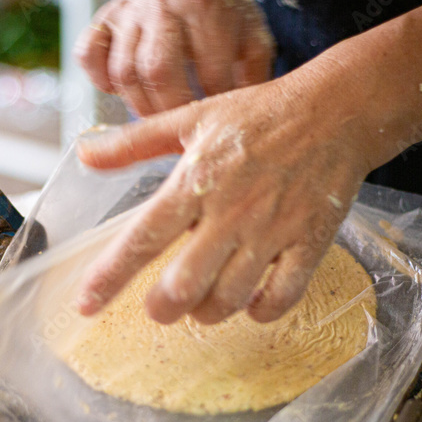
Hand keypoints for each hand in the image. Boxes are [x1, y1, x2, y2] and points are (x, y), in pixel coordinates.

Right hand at [73, 0, 274, 115]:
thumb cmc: (218, 8)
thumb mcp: (251, 32)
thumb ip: (254, 73)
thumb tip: (245, 119)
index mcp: (205, 7)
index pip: (209, 72)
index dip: (211, 105)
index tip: (213, 121)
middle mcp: (163, 7)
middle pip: (157, 72)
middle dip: (169, 110)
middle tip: (178, 128)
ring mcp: (129, 14)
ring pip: (123, 71)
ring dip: (139, 104)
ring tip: (156, 117)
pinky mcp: (103, 20)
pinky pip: (89, 55)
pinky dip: (100, 81)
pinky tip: (120, 90)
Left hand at [75, 64, 388, 324]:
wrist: (337, 109)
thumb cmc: (259, 113)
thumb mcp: (192, 117)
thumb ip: (135, 143)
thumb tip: (84, 155)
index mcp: (195, 180)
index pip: (142, 237)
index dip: (109, 277)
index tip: (85, 305)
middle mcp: (230, 211)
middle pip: (184, 285)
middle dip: (162, 308)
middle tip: (159, 307)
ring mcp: (272, 231)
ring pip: (229, 298)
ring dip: (207, 312)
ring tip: (201, 305)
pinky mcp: (309, 243)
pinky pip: (281, 297)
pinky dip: (261, 311)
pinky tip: (251, 302)